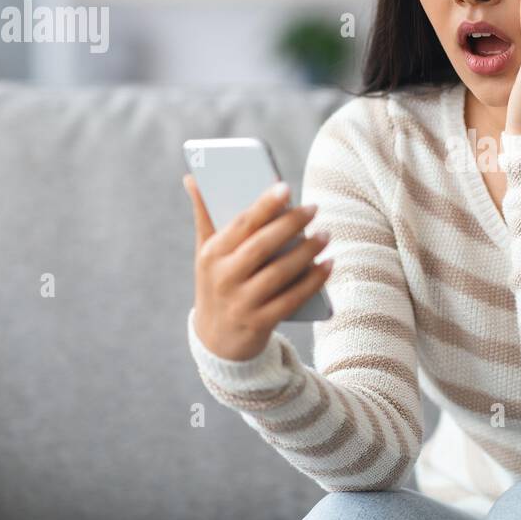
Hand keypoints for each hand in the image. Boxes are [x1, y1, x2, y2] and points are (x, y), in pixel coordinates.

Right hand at [184, 175, 333, 361]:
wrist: (217, 341)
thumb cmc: (217, 283)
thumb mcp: (206, 253)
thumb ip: (205, 216)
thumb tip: (192, 177)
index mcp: (212, 255)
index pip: (240, 225)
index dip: (263, 205)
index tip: (285, 187)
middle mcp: (224, 278)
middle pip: (262, 246)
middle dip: (290, 224)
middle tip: (313, 207)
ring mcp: (242, 302)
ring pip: (280, 272)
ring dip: (307, 251)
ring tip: (325, 234)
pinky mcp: (260, 323)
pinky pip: (292, 298)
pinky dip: (313, 281)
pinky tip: (328, 264)